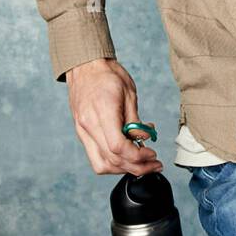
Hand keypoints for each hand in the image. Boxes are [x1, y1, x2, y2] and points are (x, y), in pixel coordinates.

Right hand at [65, 57, 162, 176]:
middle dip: (135, 167)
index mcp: (102, 113)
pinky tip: (126, 155)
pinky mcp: (81, 133)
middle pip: (111, 160)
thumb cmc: (108, 75)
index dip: (137, 156)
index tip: (152, 155)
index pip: (117, 147)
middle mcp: (88, 126)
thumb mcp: (129, 93)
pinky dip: (112, 162)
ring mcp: (82, 132)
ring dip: (123, 169)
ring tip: (142, 163)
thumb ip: (135, 120)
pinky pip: (95, 156)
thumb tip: (143, 140)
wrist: (85, 66)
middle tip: (154, 164)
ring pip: (100, 164)